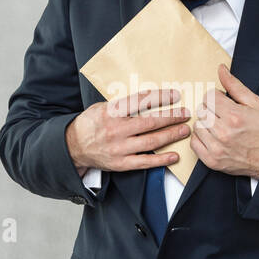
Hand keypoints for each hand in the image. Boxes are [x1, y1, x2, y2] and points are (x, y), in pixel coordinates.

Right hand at [66, 88, 190, 173]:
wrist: (73, 146)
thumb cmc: (90, 124)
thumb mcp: (102, 107)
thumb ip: (122, 105)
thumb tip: (148, 98)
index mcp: (112, 112)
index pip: (141, 101)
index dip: (160, 97)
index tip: (175, 95)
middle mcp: (116, 130)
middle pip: (150, 123)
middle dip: (171, 118)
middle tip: (186, 114)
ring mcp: (119, 148)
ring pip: (151, 142)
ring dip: (170, 136)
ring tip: (184, 130)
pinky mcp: (121, 164)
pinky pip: (145, 162)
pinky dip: (161, 160)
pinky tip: (174, 156)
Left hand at [190, 64, 258, 178]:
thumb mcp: (254, 103)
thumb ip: (235, 85)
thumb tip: (221, 69)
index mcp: (234, 116)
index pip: (209, 96)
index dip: (216, 98)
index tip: (223, 103)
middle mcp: (224, 132)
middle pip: (202, 110)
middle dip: (211, 110)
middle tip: (222, 115)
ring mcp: (217, 148)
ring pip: (197, 125)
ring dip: (205, 124)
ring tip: (219, 127)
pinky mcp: (212, 160)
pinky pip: (194, 143)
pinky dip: (201, 139)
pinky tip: (213, 137)